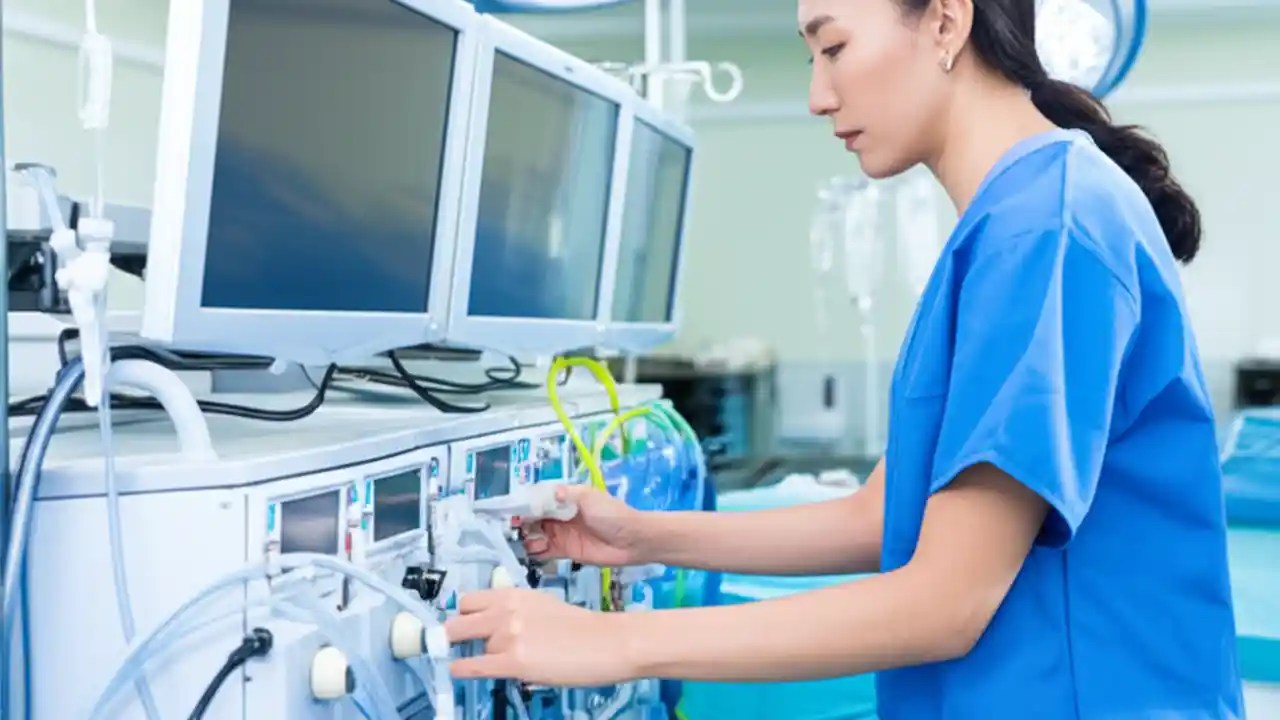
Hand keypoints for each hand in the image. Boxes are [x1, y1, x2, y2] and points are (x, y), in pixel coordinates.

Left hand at [444, 588, 635, 686]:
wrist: (607, 642)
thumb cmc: (582, 627)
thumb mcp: (542, 605)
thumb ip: (514, 610)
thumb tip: (491, 623)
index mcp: (513, 594)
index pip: (467, 600)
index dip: (465, 615)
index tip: (465, 625)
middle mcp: (505, 611)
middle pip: (456, 623)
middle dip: (457, 635)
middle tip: (463, 645)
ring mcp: (507, 636)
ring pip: (473, 648)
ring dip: (482, 656)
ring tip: (505, 661)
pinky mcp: (513, 661)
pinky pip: (471, 667)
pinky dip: (462, 671)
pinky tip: (460, 672)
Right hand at [519, 485, 644, 566]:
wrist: (633, 540)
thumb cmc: (613, 514)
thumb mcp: (591, 498)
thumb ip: (569, 496)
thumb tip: (550, 492)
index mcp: (565, 498)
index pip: (539, 499)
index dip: (525, 503)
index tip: (510, 508)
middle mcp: (560, 515)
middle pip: (534, 517)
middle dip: (521, 521)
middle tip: (508, 528)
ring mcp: (561, 534)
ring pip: (536, 534)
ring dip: (526, 537)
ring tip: (517, 541)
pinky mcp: (565, 551)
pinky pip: (545, 551)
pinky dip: (535, 551)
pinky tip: (528, 551)